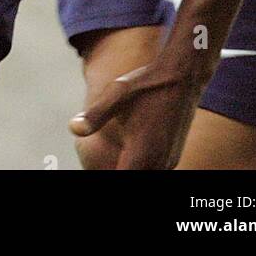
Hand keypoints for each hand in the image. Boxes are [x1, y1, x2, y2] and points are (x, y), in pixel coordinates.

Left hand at [69, 58, 204, 169]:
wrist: (182, 75)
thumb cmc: (147, 83)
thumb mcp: (117, 94)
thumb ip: (95, 115)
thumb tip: (73, 128)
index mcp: (142, 152)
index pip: (120, 179)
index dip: (105, 175)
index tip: (94, 167)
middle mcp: (158, 163)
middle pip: (132, 180)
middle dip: (112, 171)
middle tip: (100, 161)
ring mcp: (168, 162)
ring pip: (144, 177)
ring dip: (127, 170)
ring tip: (112, 158)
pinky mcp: (172, 157)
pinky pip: (152, 172)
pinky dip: (139, 168)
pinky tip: (127, 155)